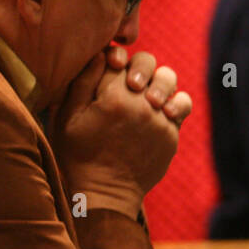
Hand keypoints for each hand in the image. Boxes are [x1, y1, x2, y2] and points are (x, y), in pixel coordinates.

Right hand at [50, 47, 191, 218]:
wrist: (104, 194)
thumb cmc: (78, 154)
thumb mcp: (66, 118)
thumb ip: (81, 82)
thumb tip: (99, 54)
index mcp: (113, 98)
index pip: (117, 59)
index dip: (111, 59)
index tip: (107, 68)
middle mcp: (141, 105)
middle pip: (147, 63)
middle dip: (136, 67)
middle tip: (126, 83)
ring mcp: (160, 120)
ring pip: (169, 80)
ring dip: (158, 81)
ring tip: (146, 94)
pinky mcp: (172, 134)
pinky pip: (182, 105)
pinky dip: (173, 102)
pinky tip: (159, 109)